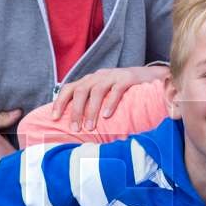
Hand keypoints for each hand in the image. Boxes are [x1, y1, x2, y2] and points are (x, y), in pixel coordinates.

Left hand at [51, 65, 167, 129]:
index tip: (54, 118)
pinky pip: (116, 90)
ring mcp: (113, 76)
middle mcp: (98, 76)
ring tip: (90, 127)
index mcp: (90, 80)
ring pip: (96, 91)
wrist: (151, 77)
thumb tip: (78, 128)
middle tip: (75, 129)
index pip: (69, 88)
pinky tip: (107, 116)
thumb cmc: (125, 91)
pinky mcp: (127, 78)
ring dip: (91, 110)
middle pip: (81, 90)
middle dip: (76, 111)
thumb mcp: (105, 95)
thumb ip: (92, 105)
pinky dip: (110, 103)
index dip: (60, 102)